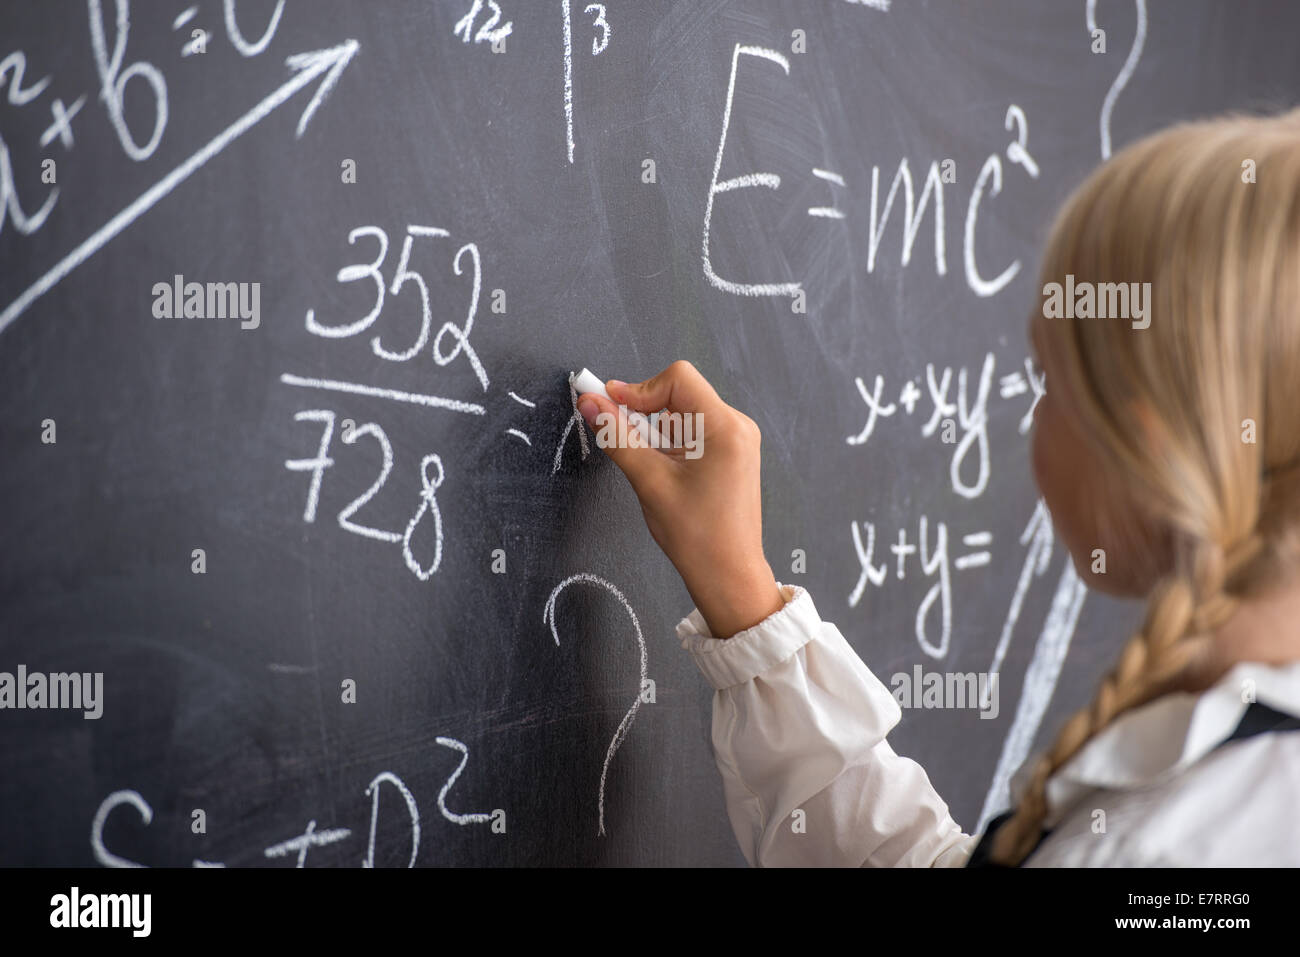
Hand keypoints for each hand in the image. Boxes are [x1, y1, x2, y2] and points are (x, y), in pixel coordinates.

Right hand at [576, 360, 785, 638]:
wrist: (728, 575)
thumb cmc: (698, 537)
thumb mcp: (649, 481)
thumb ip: (618, 437)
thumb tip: (591, 404)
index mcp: (725, 428)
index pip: (677, 379)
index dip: (638, 389)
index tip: (608, 405)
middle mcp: (737, 427)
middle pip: (680, 393)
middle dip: (645, 411)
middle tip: (620, 436)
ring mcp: (737, 441)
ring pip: (684, 413)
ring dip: (656, 430)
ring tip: (648, 466)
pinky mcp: (731, 454)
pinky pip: (694, 431)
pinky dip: (670, 442)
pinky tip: (662, 470)